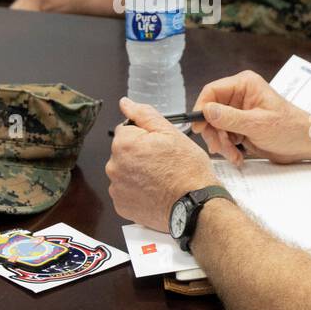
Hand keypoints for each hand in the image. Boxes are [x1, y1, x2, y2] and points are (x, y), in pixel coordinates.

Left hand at [106, 97, 218, 232]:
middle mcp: (114, 166)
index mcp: (124, 144)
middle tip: (162, 163)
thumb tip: (125, 103)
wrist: (196, 205)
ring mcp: (116, 188)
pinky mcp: (121, 206)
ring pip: (124, 172)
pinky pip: (126, 192)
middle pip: (123, 152)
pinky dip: (137, 191)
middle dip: (139, 154)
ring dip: (137, 173)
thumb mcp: (170, 132)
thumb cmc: (187, 169)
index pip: (126, 130)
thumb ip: (144, 114)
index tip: (159, 147)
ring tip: (160, 179)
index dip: (144, 136)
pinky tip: (154, 192)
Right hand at [191, 70, 310, 165]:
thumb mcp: (257, 124)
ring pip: (216, 126)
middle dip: (214, 132)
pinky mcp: (240, 125)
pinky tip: (238, 156)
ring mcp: (239, 111)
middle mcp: (239, 95)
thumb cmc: (289, 128)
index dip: (201, 108)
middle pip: (211, 111)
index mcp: (244, 85)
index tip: (198, 127)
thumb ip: (229, 118)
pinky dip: (228, 148)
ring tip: (234, 155)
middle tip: (219, 148)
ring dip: (222, 143)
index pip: (212, 91)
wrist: (304, 143)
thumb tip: (206, 111)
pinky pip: (224, 135)